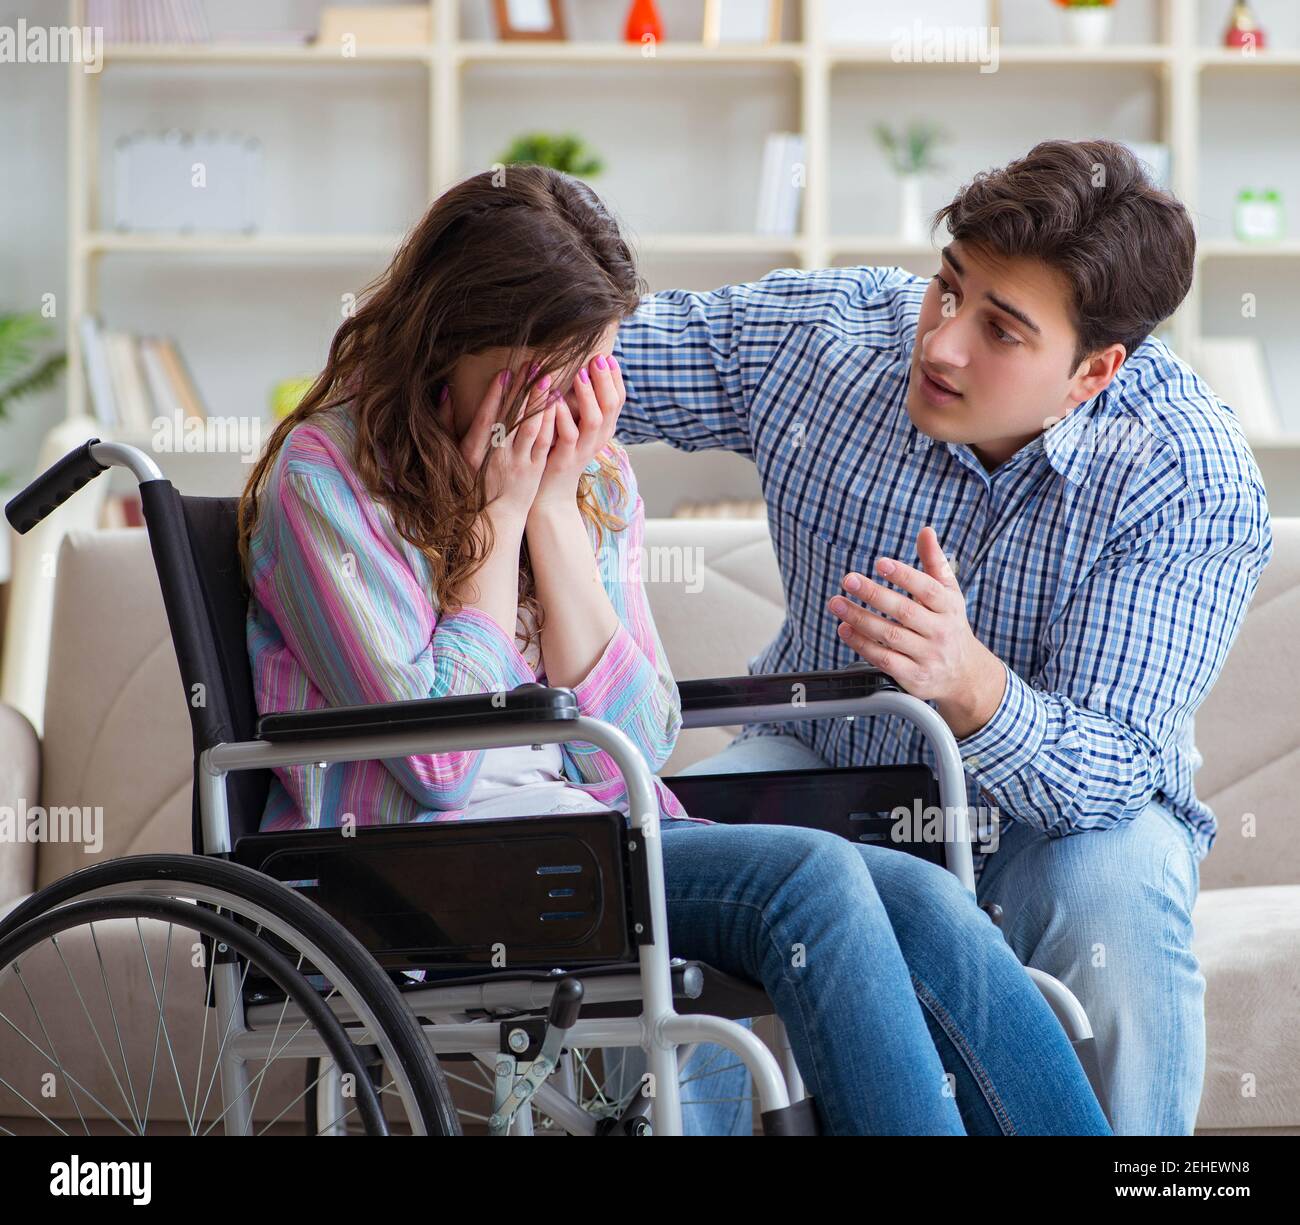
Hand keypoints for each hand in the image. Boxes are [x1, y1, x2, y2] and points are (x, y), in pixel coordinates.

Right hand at [436, 367, 557, 522]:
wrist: (493, 520)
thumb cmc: (467, 484)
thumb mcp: (449, 455)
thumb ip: (445, 422)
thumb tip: (447, 390)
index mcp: (472, 454)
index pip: (486, 419)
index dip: (496, 396)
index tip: (505, 373)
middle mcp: (496, 459)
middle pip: (512, 419)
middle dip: (523, 390)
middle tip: (533, 365)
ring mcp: (518, 465)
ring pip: (531, 430)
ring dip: (540, 403)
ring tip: (548, 379)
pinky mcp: (535, 471)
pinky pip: (545, 444)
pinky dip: (551, 423)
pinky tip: (556, 404)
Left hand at [529, 352, 623, 515]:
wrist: (550, 493)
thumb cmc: (559, 452)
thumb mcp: (577, 426)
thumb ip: (582, 403)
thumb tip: (583, 369)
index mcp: (604, 429)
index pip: (618, 399)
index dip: (615, 377)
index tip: (607, 356)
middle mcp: (598, 439)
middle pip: (611, 406)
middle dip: (605, 380)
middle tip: (596, 359)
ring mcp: (583, 450)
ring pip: (594, 420)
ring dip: (587, 395)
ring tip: (579, 374)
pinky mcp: (565, 459)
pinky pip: (568, 435)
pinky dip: (562, 415)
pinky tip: (555, 400)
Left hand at [826, 526, 1006, 737]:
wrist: (964, 675)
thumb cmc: (950, 627)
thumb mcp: (949, 594)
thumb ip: (934, 562)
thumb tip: (926, 531)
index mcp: (949, 607)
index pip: (928, 589)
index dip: (905, 575)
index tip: (881, 563)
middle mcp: (940, 632)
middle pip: (904, 611)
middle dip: (874, 594)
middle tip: (849, 579)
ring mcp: (927, 656)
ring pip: (889, 636)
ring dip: (859, 618)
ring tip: (837, 603)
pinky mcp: (913, 677)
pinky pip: (883, 659)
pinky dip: (861, 645)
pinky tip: (845, 629)